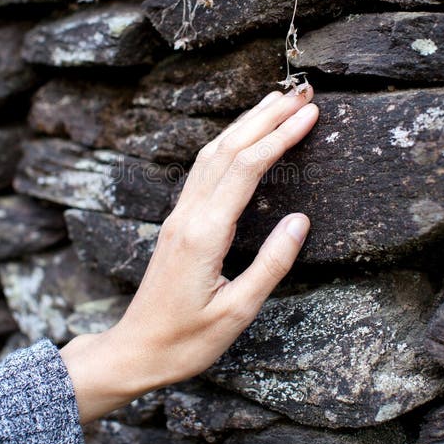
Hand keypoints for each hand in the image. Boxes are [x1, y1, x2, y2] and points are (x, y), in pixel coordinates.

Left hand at [61, 88, 318, 422]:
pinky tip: (240, 139)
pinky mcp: (177, 224)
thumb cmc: (185, 340)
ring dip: (244, 124)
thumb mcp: (236, 312)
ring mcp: (178, 216)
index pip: (246, 169)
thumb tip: (300, 221)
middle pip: (227, 149)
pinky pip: (202, 170)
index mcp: (204, 234)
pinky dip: (227, 144)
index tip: (309, 114)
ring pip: (211, 154)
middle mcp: (188, 215)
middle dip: (265, 117)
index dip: (280, 137)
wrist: (135, 350)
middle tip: (300, 93)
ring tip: (275, 103)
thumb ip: (270, 265)